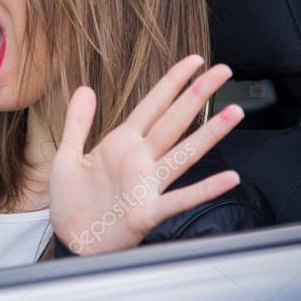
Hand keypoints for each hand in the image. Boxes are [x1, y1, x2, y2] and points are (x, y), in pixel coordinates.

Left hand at [50, 54, 243, 254]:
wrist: (70, 239)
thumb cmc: (71, 201)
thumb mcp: (67, 156)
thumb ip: (78, 123)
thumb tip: (85, 89)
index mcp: (121, 144)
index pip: (152, 106)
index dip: (172, 82)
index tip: (194, 61)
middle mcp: (140, 160)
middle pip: (174, 121)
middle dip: (198, 95)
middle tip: (223, 71)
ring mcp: (147, 185)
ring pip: (184, 154)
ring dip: (210, 134)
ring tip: (234, 112)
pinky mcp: (147, 212)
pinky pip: (180, 198)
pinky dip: (204, 190)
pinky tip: (228, 178)